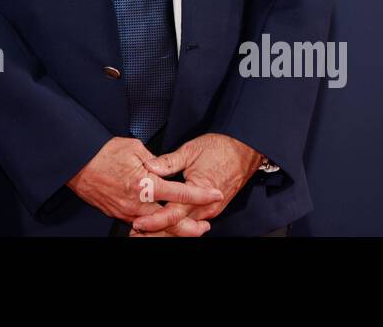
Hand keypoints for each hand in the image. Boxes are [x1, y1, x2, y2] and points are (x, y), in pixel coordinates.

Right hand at [66, 136, 221, 223]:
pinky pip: (142, 225)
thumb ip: (155, 160)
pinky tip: (165, 226)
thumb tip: (165, 168)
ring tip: (190, 229)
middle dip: (191, 226)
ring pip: (156, 227)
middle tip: (206, 226)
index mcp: (145, 183)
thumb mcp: (134, 148)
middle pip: (171, 220)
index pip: (180, 192)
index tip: (216, 194)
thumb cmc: (104, 152)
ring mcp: (128, 212)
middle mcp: (138, 202)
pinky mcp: (119, 215)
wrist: (77, 164)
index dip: (200, 195)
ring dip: (174, 229)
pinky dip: (156, 228)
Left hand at [130, 133, 260, 233]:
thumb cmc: (220, 148)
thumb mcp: (191, 150)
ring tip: (146, 232)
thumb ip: (168, 162)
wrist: (245, 151)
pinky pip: (192, 222)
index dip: (154, 220)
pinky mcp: (212, 209)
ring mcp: (210, 210)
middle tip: (136, 233)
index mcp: (199, 192)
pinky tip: (164, 226)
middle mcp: (206, 207)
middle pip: (178, 226)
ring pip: (185, 227)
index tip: (139, 222)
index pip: (173, 213)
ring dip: (166, 231)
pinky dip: (178, 226)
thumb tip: (148, 166)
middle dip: (157, 232)